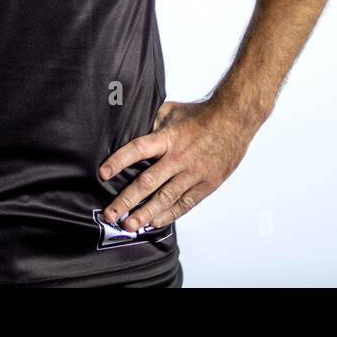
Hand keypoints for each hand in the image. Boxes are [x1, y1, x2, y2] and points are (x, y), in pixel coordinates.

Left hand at [97, 99, 255, 232]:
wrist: (234, 120)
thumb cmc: (200, 114)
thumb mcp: (171, 111)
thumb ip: (151, 123)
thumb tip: (129, 131)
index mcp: (168, 138)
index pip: (138, 150)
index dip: (119, 161)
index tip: (103, 173)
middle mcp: (178, 158)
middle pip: (148, 182)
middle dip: (126, 200)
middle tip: (110, 215)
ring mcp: (193, 173)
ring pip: (165, 198)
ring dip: (145, 214)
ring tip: (128, 226)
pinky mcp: (207, 184)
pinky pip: (184, 204)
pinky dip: (168, 215)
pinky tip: (153, 223)